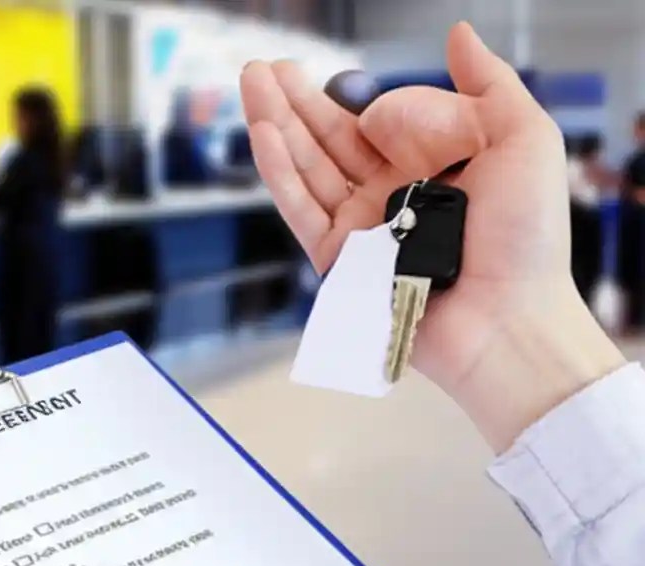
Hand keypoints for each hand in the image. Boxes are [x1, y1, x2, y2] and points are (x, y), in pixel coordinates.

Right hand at [242, 21, 623, 449]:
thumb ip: (488, 82)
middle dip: (295, 99)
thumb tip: (457, 34)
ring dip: (276, 121)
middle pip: (331, 138)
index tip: (349, 78)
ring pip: (307, 165)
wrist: (508, 317)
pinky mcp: (338, 259)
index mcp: (432, 167)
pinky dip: (279, 169)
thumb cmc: (528, 239)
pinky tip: (264, 132)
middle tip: (265, 66)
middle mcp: (392, 195)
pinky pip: (301, 206)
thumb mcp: (525, 138)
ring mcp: (361, 227)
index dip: (357, 95)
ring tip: (251, 81)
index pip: (381, 120)